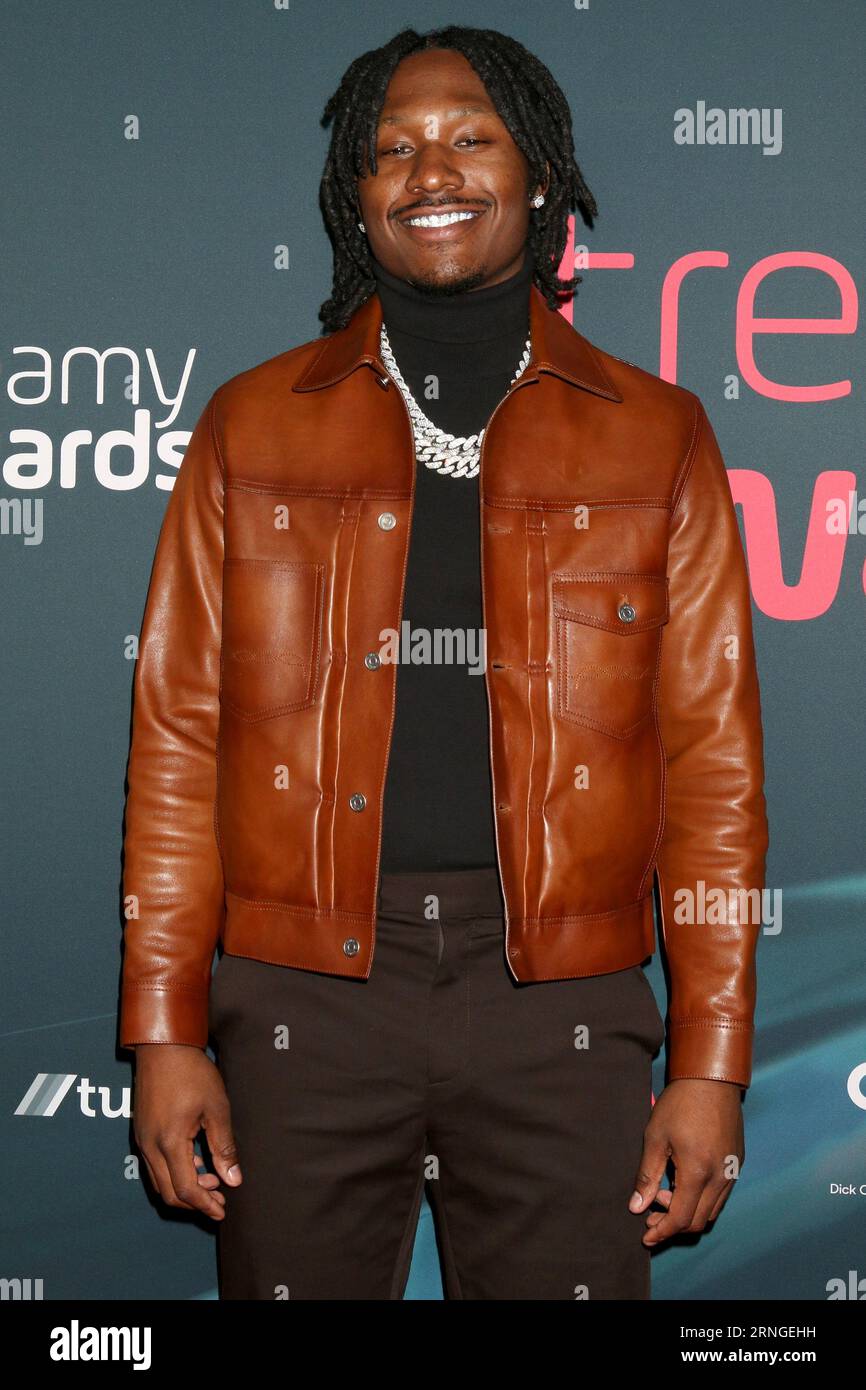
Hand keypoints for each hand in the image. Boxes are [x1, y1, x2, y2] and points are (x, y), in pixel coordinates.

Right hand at [132, 1043, 241, 1220]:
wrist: (162, 1047)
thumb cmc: (192, 1073)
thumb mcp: (216, 1108)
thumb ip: (223, 1147)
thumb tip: (233, 1180)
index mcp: (169, 1142)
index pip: (186, 1190)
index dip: (205, 1205)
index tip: (222, 1211)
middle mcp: (150, 1146)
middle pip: (169, 1192)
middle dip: (194, 1202)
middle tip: (220, 1200)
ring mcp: (142, 1140)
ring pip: (159, 1181)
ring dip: (184, 1188)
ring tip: (212, 1181)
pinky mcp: (141, 1132)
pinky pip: (154, 1165)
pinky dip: (174, 1173)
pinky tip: (195, 1162)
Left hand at [628, 1077, 743, 1245]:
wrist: (712, 1079)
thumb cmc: (679, 1104)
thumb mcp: (655, 1137)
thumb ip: (647, 1175)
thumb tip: (636, 1207)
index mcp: (698, 1173)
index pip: (680, 1218)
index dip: (661, 1232)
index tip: (645, 1236)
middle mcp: (720, 1178)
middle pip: (697, 1221)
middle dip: (672, 1225)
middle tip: (650, 1216)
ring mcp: (732, 1172)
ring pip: (712, 1211)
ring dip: (688, 1213)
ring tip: (665, 1197)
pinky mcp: (737, 1164)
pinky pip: (721, 1196)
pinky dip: (702, 1201)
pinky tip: (684, 1186)